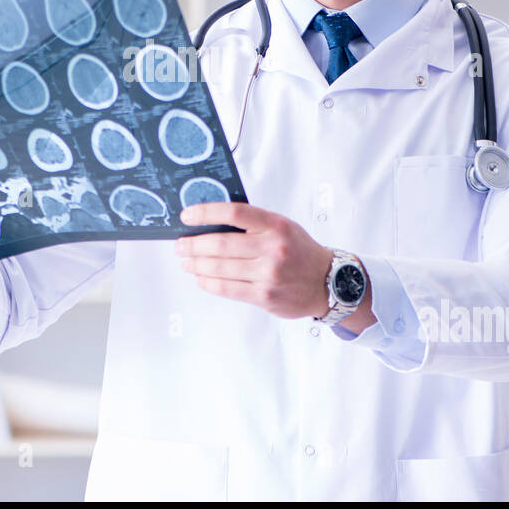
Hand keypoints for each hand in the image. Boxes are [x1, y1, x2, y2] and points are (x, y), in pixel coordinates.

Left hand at [174, 202, 333, 318]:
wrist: (328, 282)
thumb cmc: (300, 251)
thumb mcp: (282, 227)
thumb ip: (252, 224)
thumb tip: (211, 222)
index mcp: (275, 225)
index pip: (234, 213)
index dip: (206, 212)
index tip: (187, 216)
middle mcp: (272, 249)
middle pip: (220, 245)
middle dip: (193, 245)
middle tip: (180, 245)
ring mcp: (268, 274)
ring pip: (220, 269)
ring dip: (196, 264)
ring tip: (186, 261)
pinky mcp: (264, 296)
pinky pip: (227, 289)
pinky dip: (208, 282)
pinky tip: (201, 277)